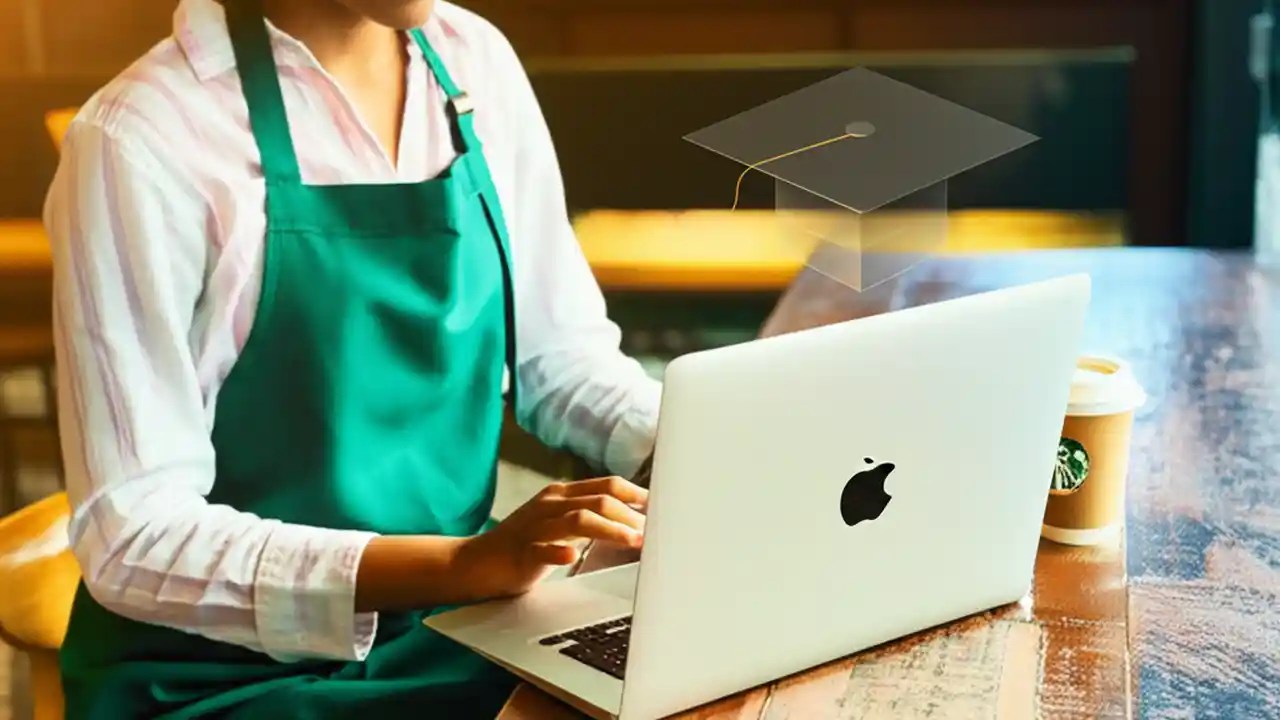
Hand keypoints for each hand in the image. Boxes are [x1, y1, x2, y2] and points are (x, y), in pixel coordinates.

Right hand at [457, 476, 646, 598]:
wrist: (475, 564)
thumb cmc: (525, 545)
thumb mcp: (559, 524)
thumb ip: (591, 518)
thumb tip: (635, 522)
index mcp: (561, 495)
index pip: (606, 485)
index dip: (636, 494)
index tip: (661, 507)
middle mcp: (549, 505)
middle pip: (598, 501)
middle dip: (630, 515)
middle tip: (654, 532)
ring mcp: (534, 528)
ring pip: (577, 520)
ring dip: (610, 529)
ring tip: (634, 541)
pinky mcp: (520, 553)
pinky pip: (542, 550)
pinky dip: (559, 552)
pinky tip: (573, 556)